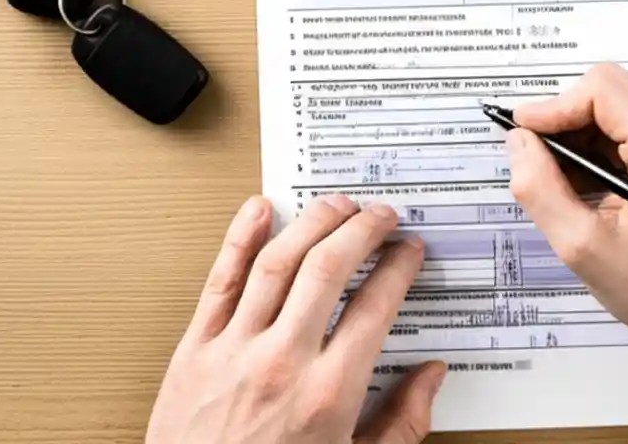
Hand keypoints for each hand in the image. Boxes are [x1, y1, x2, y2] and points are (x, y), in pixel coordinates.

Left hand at [146, 195, 445, 443]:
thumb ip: (401, 424)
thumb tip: (431, 378)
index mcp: (328, 394)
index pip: (375, 306)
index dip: (399, 268)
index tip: (409, 252)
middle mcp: (283, 363)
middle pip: (329, 268)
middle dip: (362, 230)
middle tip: (380, 216)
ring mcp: (235, 350)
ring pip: (278, 262)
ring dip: (312, 223)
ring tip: (335, 205)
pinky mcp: (195, 349)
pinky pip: (220, 281)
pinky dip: (239, 239)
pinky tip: (258, 212)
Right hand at [504, 63, 627, 352]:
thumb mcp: (583, 247)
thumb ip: (541, 188)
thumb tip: (518, 143)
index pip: (602, 89)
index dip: (554, 106)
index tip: (524, 134)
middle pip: (613, 89)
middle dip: (567, 116)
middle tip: (538, 157)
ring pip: (623, 103)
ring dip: (585, 131)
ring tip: (563, 179)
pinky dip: (605, 144)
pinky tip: (590, 183)